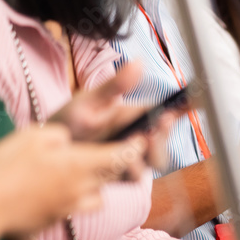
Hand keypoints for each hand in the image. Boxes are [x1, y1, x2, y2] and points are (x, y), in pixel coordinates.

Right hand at [0, 124, 142, 239]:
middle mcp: (82, 187)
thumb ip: (58, 134)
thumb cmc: (4, 169)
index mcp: (79, 164)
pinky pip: (80, 206)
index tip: (141, 139)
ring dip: (98, 183)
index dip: (134, 147)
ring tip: (82, 171)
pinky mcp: (57, 218)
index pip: (121, 156)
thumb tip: (68, 139)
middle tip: (114, 151)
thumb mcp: (31, 136)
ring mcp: (71, 206)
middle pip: (112, 175)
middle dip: (117, 163)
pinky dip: (80, 197)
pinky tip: (61, 189)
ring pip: (99, 194)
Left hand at [48, 62, 182, 174]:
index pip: (166, 111)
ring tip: (134, 147)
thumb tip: (140, 62)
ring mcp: (131, 157)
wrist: (45, 152)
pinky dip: (130, 170)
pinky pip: (135, 177)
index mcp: (135, 114)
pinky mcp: (121, 176)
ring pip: (153, 160)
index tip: (194, 102)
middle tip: (156, 128)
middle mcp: (138, 136)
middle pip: (163, 139)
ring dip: (148, 154)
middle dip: (162, 136)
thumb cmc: (68, 121)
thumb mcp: (90, 100)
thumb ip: (115, 86)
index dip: (182, 108)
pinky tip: (121, 163)